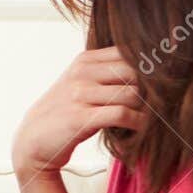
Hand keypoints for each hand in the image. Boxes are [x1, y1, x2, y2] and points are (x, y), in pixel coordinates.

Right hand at [12, 46, 146, 183]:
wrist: (33, 139)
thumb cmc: (64, 112)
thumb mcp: (80, 83)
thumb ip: (106, 72)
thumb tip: (151, 71)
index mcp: (85, 60)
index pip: (130, 53)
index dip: (149, 70)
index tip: (158, 86)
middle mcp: (82, 72)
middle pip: (136, 73)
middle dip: (150, 91)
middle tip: (155, 107)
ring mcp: (80, 94)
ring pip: (132, 94)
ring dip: (145, 111)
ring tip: (144, 121)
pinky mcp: (81, 117)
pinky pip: (123, 115)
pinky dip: (137, 124)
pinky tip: (137, 130)